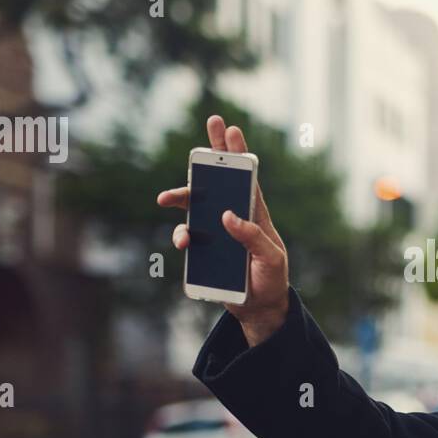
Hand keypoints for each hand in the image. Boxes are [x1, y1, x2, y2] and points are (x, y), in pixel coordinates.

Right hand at [157, 115, 289, 345]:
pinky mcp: (204, 252)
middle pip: (216, 184)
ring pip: (194, 208)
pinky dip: (181, 236)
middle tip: (199, 143)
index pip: (246, 179)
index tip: (230, 128)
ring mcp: (216, 233)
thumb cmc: (272, 279)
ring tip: (165, 199)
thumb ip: (252, 237)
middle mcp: (233, 218)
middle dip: (206, 160)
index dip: (238, 153)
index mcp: (255, 215)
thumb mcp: (271, 258)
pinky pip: (187, 237)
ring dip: (181, 199)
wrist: (258, 309)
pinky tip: (183, 242)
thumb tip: (227, 216)